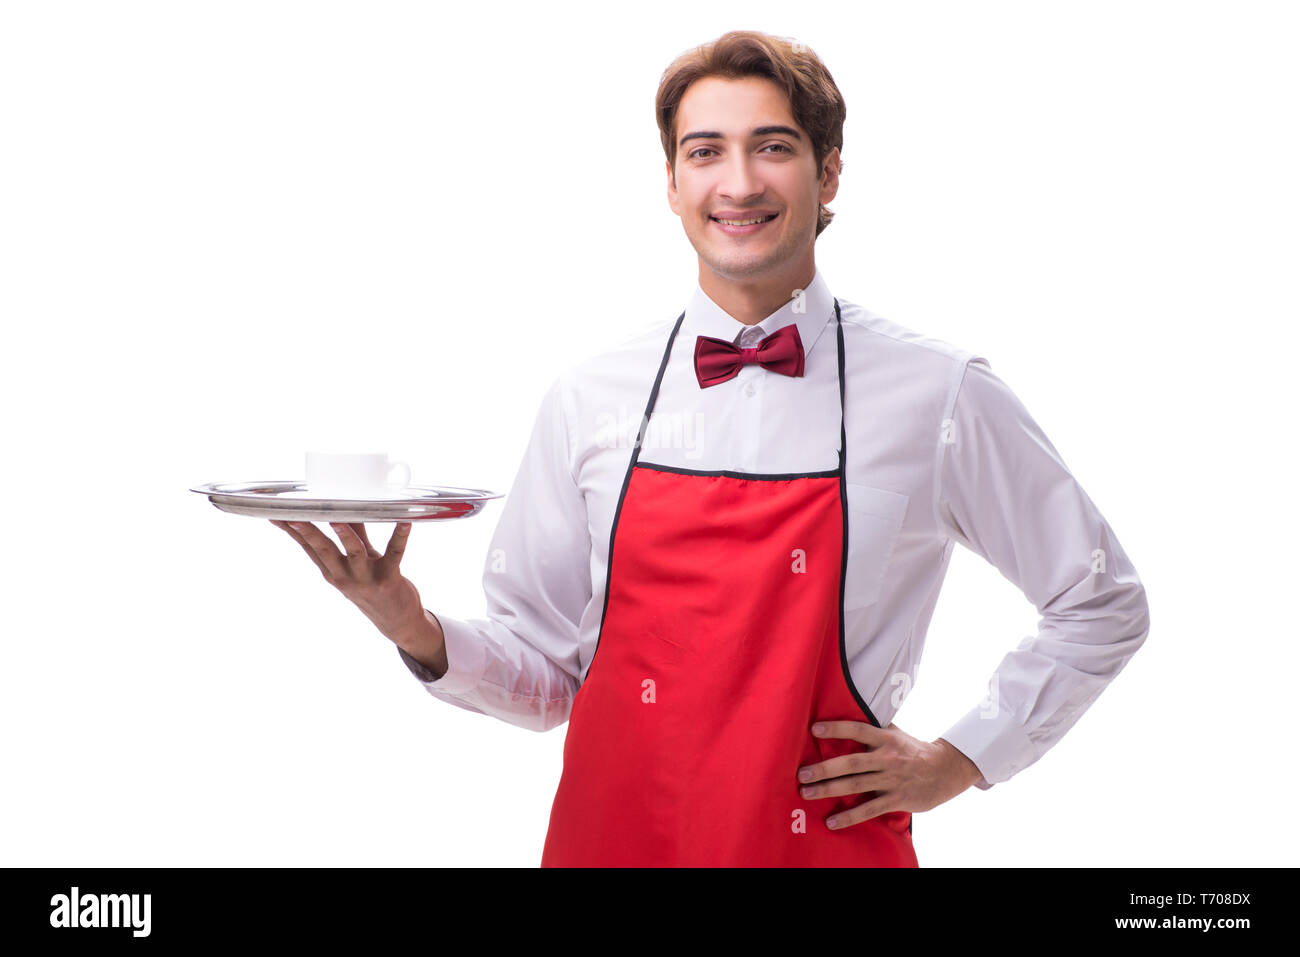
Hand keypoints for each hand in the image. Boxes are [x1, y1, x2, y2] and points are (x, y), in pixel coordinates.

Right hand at [271, 520, 426, 647]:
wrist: (397, 621)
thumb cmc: (374, 585)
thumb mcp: (357, 562)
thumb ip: (353, 535)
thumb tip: (344, 509)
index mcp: (332, 571)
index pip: (308, 548)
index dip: (292, 531)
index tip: (277, 514)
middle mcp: (344, 576)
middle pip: (323, 550)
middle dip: (309, 532)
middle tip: (295, 516)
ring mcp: (366, 578)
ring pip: (354, 553)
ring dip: (346, 535)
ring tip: (338, 520)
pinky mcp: (389, 578)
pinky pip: (395, 553)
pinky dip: (400, 536)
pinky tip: (405, 522)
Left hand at [795, 721, 983, 829]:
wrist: (946, 771)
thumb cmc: (913, 750)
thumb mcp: (896, 733)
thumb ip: (875, 726)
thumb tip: (851, 708)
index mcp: (886, 739)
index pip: (858, 730)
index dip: (836, 728)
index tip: (813, 729)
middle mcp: (887, 758)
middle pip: (852, 762)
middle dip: (825, 769)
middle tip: (801, 774)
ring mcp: (892, 780)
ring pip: (856, 786)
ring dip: (829, 790)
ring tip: (807, 794)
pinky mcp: (897, 800)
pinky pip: (869, 809)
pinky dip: (850, 816)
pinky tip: (832, 821)